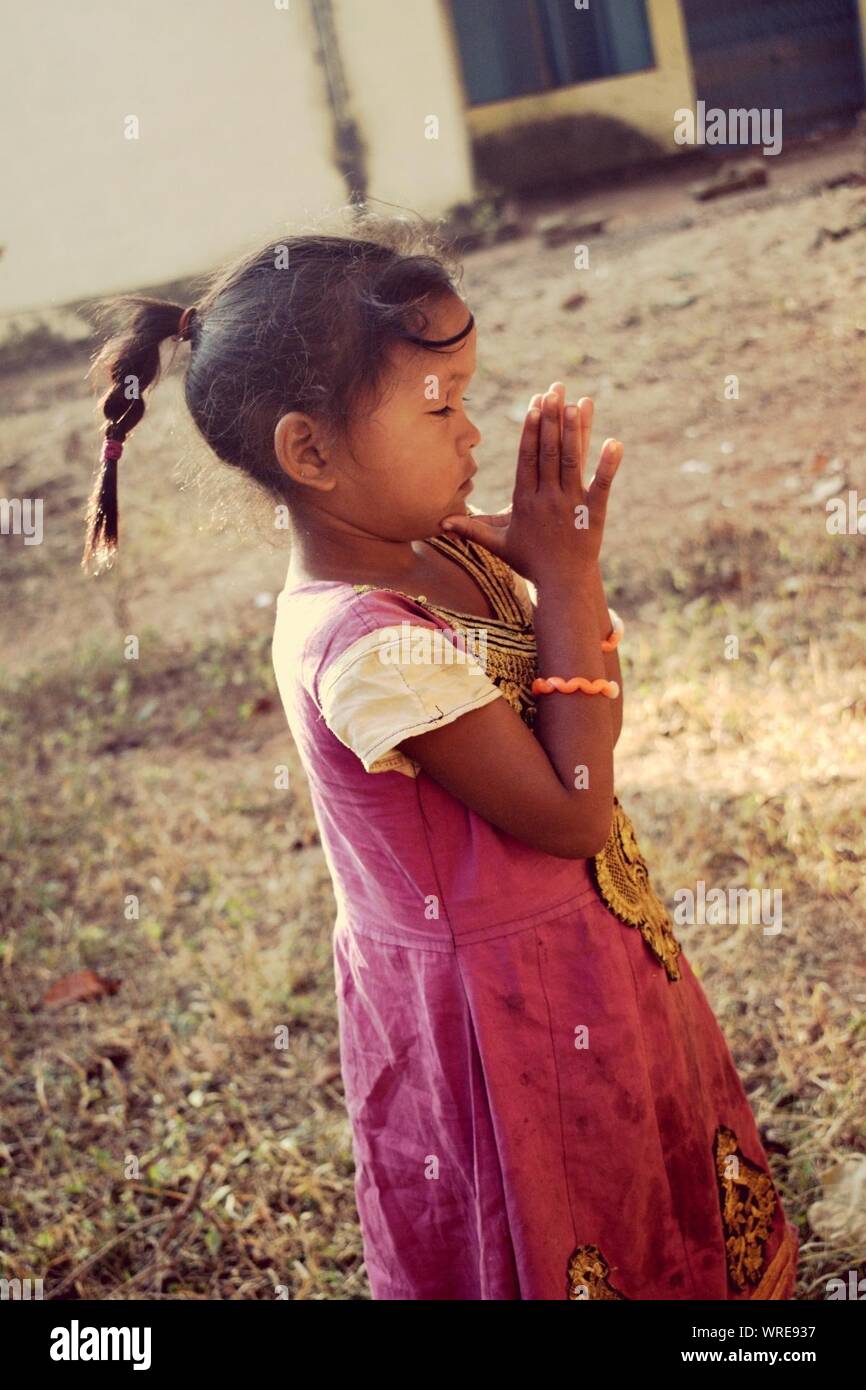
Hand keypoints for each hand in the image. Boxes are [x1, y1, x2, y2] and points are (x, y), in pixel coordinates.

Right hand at [440, 384, 621, 585]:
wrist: (562, 584)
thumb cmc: (530, 562)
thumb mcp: (498, 544)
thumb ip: (472, 529)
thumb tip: (440, 524)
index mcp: (525, 501)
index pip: (527, 460)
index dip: (531, 432)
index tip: (534, 406)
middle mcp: (548, 499)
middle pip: (549, 453)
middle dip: (551, 420)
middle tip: (554, 391)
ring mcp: (572, 505)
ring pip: (572, 462)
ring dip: (574, 432)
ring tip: (577, 403)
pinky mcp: (594, 513)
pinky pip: (603, 485)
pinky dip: (609, 465)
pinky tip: (615, 443)